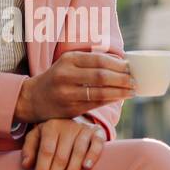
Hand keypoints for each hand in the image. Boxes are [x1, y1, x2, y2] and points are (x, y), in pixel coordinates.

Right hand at [14, 51, 134, 122]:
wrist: (33, 98)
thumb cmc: (58, 78)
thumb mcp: (69, 63)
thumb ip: (90, 62)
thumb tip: (122, 64)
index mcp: (68, 60)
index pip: (99, 60)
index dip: (118, 65)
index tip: (131, 68)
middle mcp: (66, 75)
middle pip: (101, 76)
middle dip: (122, 79)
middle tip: (135, 81)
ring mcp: (67, 93)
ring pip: (100, 92)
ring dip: (120, 92)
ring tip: (132, 91)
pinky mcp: (70, 109)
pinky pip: (95, 104)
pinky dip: (110, 101)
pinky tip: (119, 98)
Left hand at [21, 118, 105, 169]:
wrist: (73, 119)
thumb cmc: (51, 135)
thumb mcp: (36, 137)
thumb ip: (29, 149)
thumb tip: (26, 165)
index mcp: (51, 127)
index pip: (46, 152)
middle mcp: (67, 127)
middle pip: (61, 156)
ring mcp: (83, 129)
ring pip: (78, 153)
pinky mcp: (97, 133)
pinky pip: (97, 144)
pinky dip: (93, 155)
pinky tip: (87, 168)